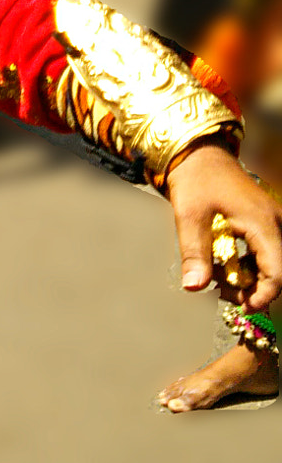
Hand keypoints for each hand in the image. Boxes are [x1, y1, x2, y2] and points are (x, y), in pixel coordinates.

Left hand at [166, 143, 281, 312]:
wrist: (199, 154)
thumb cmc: (195, 181)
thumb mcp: (188, 216)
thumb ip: (194, 253)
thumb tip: (194, 288)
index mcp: (262, 223)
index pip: (277, 271)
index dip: (263, 295)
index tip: (244, 308)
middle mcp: (275, 223)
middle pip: (278, 269)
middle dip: (254, 289)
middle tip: (222, 293)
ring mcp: (272, 222)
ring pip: (273, 262)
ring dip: (250, 278)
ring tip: (218, 279)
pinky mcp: (265, 222)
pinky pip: (266, 251)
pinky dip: (248, 265)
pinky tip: (224, 265)